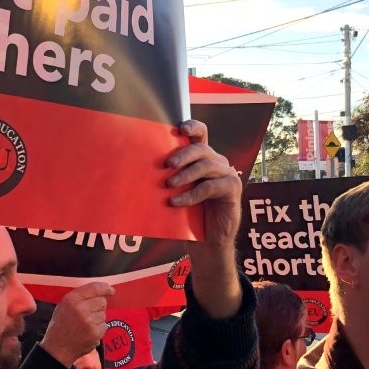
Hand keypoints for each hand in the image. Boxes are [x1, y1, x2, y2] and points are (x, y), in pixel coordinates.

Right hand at [39, 282, 114, 365]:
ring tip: (85, 325)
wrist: (57, 349)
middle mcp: (80, 308)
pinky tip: (88, 333)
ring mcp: (89, 321)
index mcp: (71, 299)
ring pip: (103, 314)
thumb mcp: (64, 306)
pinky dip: (99, 329)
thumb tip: (101, 291)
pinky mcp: (95, 333)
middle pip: (102, 301)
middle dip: (98, 306)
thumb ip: (80, 297)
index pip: (94, 288)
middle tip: (89, 314)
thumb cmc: (61, 326)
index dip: (105, 288)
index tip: (110, 290)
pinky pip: (104, 325)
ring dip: (98, 319)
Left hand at [167, 120, 243, 317]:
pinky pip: (212, 186)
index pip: (201, 134)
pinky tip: (177, 202)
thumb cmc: (188, 214)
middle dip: (183, 154)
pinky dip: (192, 194)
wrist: (207, 242)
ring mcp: (227, 174)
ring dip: (186, 174)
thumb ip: (167, 177)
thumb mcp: (176, 192)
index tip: (179, 129)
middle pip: (202, 148)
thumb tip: (136, 168)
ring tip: (169, 185)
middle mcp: (217, 162)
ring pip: (207, 165)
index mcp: (203, 158)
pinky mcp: (232, 189)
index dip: (193, 127)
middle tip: (167, 164)